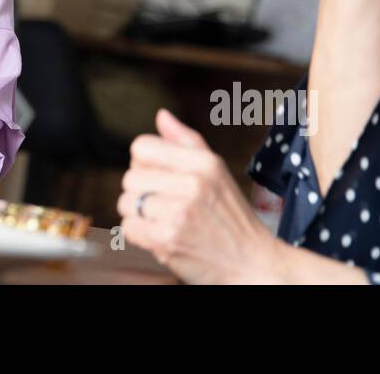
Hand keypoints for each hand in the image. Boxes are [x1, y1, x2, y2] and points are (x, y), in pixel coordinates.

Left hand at [118, 110, 283, 283]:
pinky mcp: (168, 240)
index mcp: (203, 162)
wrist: (252, 264)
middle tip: (163, 205)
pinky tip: (162, 235)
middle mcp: (193, 184)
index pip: (142, 147)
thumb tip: (161, 115)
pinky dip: (140, 234)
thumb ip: (185, 141)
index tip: (157, 177)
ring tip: (164, 221)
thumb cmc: (231, 217)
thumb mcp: (217, 171)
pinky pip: (129, 228)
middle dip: (141, 192)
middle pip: (130, 177)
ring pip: (126, 203)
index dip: (143, 163)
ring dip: (139, 215)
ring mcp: (179, 212)